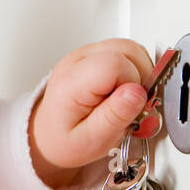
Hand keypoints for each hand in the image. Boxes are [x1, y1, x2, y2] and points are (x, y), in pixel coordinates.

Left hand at [28, 38, 154, 189]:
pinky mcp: (95, 55)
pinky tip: (123, 91)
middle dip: (140, 80)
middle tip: (131, 106)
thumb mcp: (91, 140)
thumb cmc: (66, 139)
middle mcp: (77, 61)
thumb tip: (137, 92)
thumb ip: (114, 117)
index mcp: (72, 82)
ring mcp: (86, 54)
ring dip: (140, 74)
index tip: (132, 107)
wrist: (49, 134)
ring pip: (131, 49)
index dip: (134, 86)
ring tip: (126, 100)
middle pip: (128, 51)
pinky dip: (134, 71)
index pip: (117, 64)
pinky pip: (126, 53)